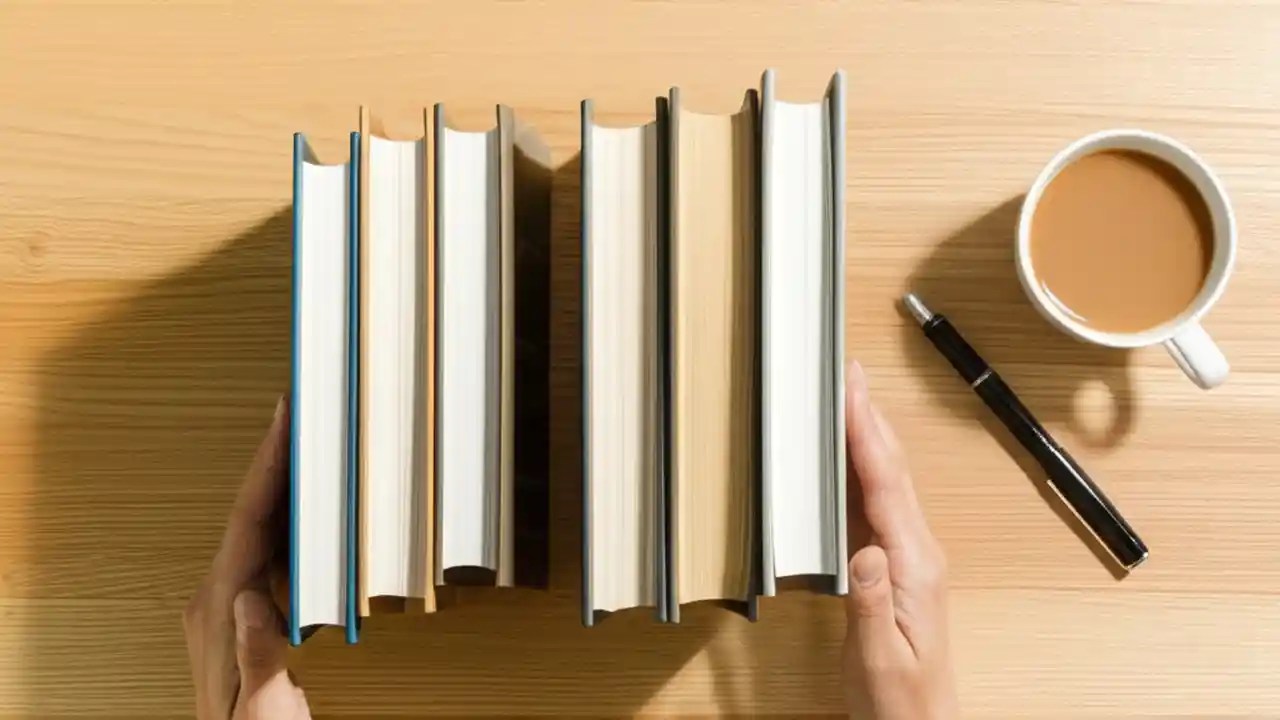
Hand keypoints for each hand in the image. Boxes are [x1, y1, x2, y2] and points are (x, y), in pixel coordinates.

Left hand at [184, 398, 311, 718]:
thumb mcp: (263, 709)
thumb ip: (259, 655)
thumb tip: (252, 598)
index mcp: (220, 614)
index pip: (246, 524)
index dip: (267, 467)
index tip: (283, 421)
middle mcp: (218, 602)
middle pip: (252, 513)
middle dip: (278, 459)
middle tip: (305, 411)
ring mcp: (231, 606)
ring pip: (260, 527)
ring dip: (285, 484)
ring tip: (312, 444)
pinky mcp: (248, 615)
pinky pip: (268, 549)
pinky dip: (291, 518)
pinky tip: (312, 505)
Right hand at [842, 362, 957, 718]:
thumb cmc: (899, 701)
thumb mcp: (878, 659)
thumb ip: (870, 603)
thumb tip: (864, 549)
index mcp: (913, 566)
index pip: (886, 485)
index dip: (866, 433)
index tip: (851, 390)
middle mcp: (917, 552)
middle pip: (890, 470)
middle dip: (870, 416)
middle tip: (848, 371)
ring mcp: (909, 556)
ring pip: (886, 481)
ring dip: (867, 435)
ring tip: (847, 396)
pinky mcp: (895, 566)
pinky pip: (878, 503)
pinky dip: (862, 468)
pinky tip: (849, 455)